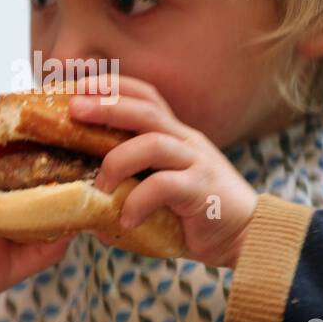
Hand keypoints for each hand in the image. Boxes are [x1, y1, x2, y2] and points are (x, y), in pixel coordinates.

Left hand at [68, 75, 257, 268]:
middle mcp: (186, 141)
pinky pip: (165, 185)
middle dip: (108, 105)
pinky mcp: (203, 190)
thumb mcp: (160, 191)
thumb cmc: (196, 214)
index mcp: (175, 135)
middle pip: (146, 111)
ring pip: (154, 143)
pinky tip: (126, 219)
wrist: (247, 236)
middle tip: (74, 109)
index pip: (146, 97)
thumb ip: (129, 187)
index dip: (113, 86)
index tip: (78, 85)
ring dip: (118, 160)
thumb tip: (86, 204)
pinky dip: (139, 201)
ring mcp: (197, 163)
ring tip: (100, 185)